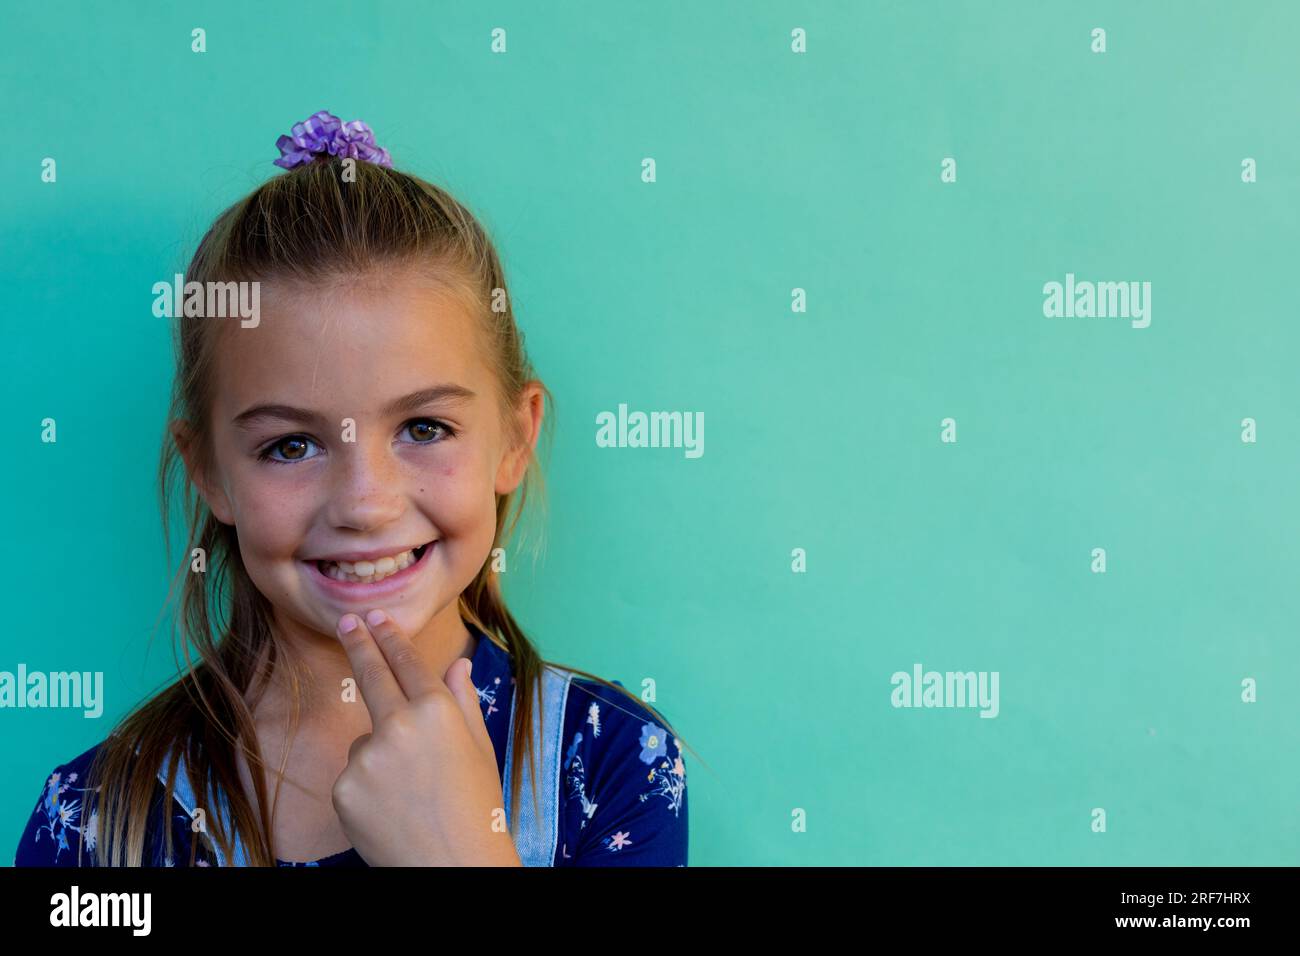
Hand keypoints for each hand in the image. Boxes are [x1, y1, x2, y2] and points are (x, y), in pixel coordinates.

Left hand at [331, 608, 522, 865]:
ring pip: (366, 741)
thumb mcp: (480, 749)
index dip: (390, 638)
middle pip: (371, 675)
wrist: (453, 866)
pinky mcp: (345, 788)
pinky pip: (353, 775)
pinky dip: (367, 787)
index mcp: (437, 711)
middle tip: (348, 622)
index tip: (376, 618)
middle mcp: (399, 726)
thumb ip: (463, 702)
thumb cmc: (477, 808)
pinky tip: (392, 809)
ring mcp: (367, 757)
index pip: (406, 663)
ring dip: (380, 755)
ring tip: (412, 793)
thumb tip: (457, 665)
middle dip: (359, 644)